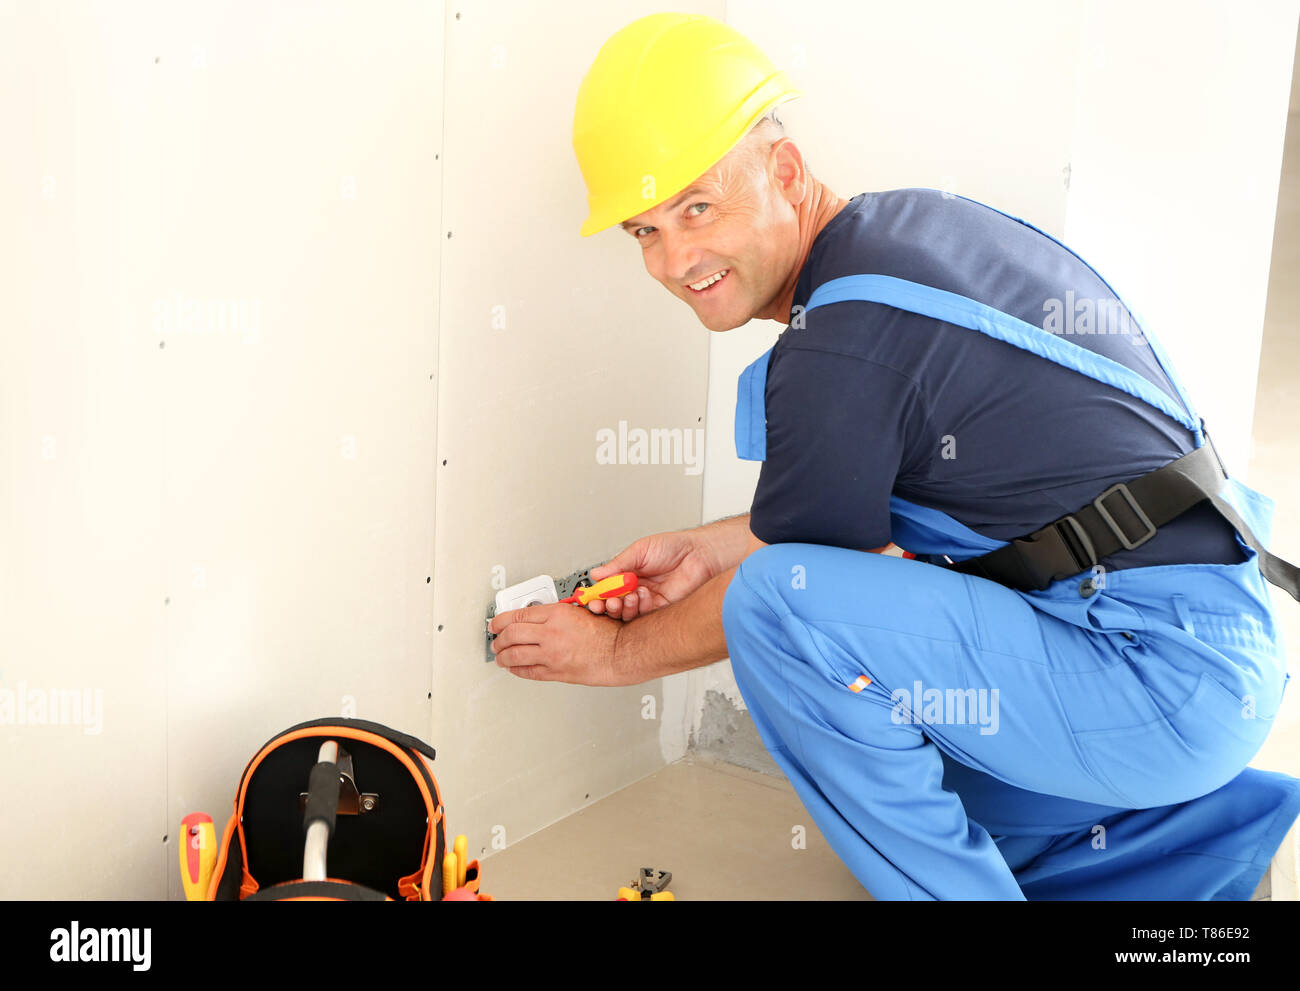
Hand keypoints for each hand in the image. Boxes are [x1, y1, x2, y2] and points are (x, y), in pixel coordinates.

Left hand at [488, 601, 626, 685]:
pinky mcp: (555, 672)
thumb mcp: (580, 610)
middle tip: (495, 640)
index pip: (518, 615)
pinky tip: (514, 667)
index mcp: (557, 614)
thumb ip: (557, 614)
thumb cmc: (608, 632)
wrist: (620, 652)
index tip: (495, 623)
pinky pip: (528, 672)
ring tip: (500, 656)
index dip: (501, 620)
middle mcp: (551, 634)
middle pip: (511, 635)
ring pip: (515, 655)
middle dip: (498, 638)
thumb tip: (538, 618)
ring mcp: (551, 655)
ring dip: (502, 656)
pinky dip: (516, 669)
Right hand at [583, 530, 717, 621]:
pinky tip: (641, 595)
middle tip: (605, 601)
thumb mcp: (639, 550)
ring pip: (626, 612)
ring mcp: (647, 599)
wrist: (700, 555)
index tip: (588, 596)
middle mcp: (636, 587)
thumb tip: (596, 574)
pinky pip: (642, 615)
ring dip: (622, 606)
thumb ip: (617, 564)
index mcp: (628, 572)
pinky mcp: (659, 609)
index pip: (606, 587)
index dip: (596, 593)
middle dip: (606, 604)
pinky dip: (638, 607)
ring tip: (626, 595)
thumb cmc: (674, 547)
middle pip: (612, 603)